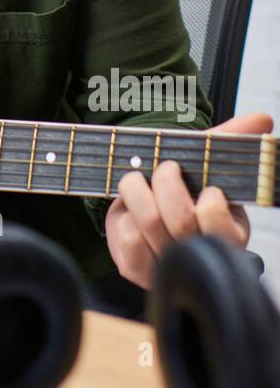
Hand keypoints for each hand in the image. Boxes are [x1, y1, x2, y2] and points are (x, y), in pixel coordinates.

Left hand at [105, 111, 272, 289]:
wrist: (144, 199)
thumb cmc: (180, 183)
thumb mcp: (206, 159)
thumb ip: (233, 139)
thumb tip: (262, 119)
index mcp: (229, 233)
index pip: (222, 228)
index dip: (211, 204)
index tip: (207, 187)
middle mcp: (200, 254)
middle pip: (181, 222)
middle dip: (167, 183)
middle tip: (166, 168)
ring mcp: (169, 264)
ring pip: (151, 226)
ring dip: (138, 192)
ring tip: (139, 179)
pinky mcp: (138, 268)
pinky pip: (129, 240)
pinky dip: (124, 216)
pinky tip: (130, 210)